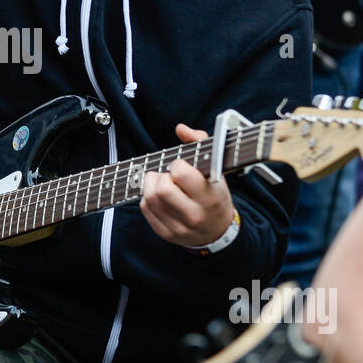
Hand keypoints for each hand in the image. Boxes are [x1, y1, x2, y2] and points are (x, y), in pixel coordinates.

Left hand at [139, 123, 236, 248]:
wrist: (217, 232)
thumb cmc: (215, 193)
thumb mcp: (217, 169)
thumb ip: (201, 143)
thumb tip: (180, 128)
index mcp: (210, 198)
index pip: (181, 174)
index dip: (177, 165)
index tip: (181, 166)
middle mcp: (195, 216)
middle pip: (162, 189)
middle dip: (161, 176)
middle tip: (169, 175)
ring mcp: (179, 228)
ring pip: (150, 198)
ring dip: (152, 185)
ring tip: (164, 183)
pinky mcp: (166, 233)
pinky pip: (145, 209)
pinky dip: (148, 198)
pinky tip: (160, 197)